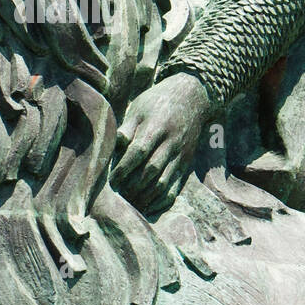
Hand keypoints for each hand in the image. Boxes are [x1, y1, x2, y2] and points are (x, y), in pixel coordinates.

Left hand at [112, 72, 211, 214]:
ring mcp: (181, 155)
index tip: (111, 180)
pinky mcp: (186, 163)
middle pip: (151, 170)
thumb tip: (111, 146)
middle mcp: (171, 143)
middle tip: (117, 196)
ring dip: (146, 196)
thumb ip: (126, 128)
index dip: (124, 168)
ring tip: (130, 204)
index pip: (138, 152)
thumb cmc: (158, 102)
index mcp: (156, 127)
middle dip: (132, 186)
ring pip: (164, 182)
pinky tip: (149, 207)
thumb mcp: (140, 107)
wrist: (193, 97)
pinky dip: (162, 200)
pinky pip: (176, 187)